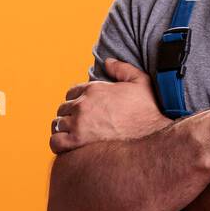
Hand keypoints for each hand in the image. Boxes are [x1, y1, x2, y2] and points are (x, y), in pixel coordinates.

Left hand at [49, 58, 170, 153]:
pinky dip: (59, 145)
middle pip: (63, 108)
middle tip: (83, 127)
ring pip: (57, 125)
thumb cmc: (150, 112)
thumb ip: (123, 69)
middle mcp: (83, 104)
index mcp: (94, 89)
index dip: (78, 102)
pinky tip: (70, 148)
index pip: (72, 93)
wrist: (153, 138)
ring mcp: (78, 123)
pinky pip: (55, 141)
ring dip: (64, 130)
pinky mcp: (77, 142)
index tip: (87, 112)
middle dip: (70, 116)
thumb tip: (107, 62)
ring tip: (75, 138)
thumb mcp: (141, 82)